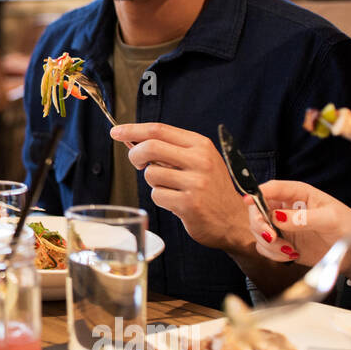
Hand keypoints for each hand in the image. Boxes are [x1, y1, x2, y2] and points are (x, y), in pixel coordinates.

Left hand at [112, 122, 250, 252]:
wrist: (234, 220)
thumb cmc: (211, 189)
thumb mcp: (199, 160)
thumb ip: (172, 149)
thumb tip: (134, 140)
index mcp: (201, 145)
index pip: (159, 129)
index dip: (133, 130)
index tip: (116, 132)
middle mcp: (200, 160)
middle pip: (150, 147)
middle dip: (135, 155)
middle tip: (137, 163)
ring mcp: (196, 182)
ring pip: (151, 174)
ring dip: (153, 182)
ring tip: (172, 188)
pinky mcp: (189, 203)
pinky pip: (156, 195)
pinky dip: (160, 199)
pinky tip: (176, 202)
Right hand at [243, 180, 350, 265]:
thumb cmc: (347, 227)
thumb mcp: (330, 219)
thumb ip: (304, 218)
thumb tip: (278, 218)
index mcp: (297, 194)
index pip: (272, 189)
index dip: (257, 193)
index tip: (248, 201)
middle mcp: (285, 208)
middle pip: (257, 210)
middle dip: (260, 224)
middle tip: (272, 236)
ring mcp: (281, 226)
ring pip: (258, 230)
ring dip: (268, 242)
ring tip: (289, 250)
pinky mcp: (281, 243)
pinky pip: (264, 247)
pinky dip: (273, 254)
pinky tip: (290, 255)